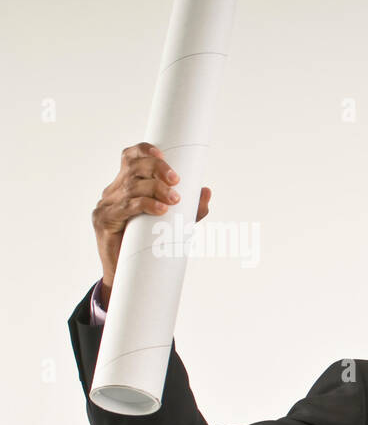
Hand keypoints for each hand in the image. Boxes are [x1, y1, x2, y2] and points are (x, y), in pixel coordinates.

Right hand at [92, 142, 210, 289]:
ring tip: (174, 199)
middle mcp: (113, 191)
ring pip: (131, 187)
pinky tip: (160, 209)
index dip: (143, 150)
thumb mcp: (173, 223)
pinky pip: (125, 207)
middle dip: (156, 168)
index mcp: (127, 185)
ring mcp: (106, 205)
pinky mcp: (104, 221)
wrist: (126, 274)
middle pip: (132, 167)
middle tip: (176, 181)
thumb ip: (190, 209)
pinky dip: (144, 205)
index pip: (130, 157)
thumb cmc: (148, 244)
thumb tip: (206, 191)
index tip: (163, 153)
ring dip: (155, 189)